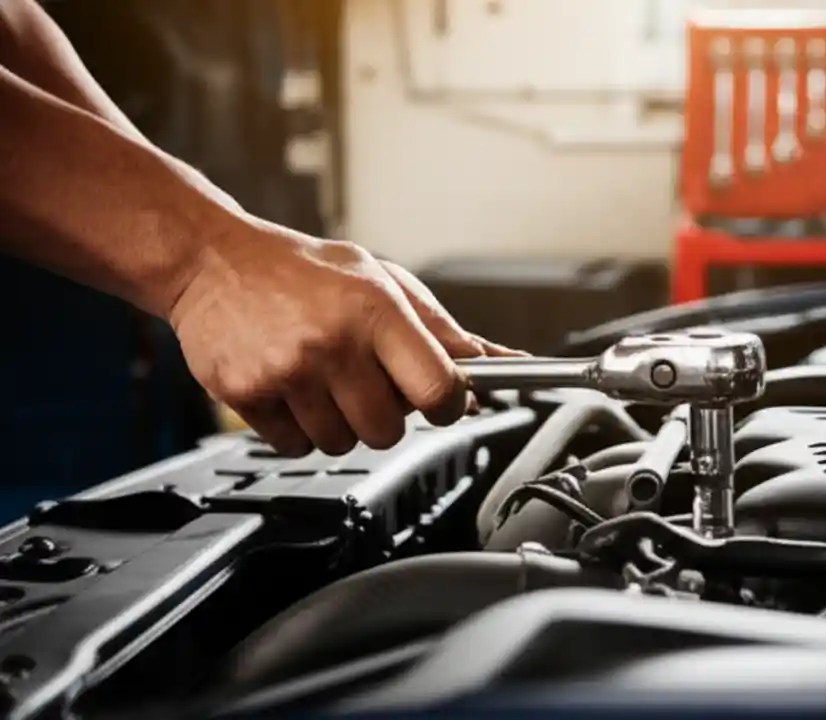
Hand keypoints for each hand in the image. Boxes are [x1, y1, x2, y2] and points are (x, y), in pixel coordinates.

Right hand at [167, 217, 520, 456]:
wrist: (212, 261)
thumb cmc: (304, 271)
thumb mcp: (381, 280)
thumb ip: (438, 329)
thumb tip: (496, 364)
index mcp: (376, 310)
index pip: (437, 388)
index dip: (447, 405)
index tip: (441, 401)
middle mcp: (333, 341)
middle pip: (389, 431)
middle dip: (384, 416)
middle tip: (364, 382)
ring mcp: (288, 371)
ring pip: (342, 443)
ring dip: (338, 423)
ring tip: (321, 379)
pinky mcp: (247, 393)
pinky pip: (296, 447)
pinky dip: (297, 429)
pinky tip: (290, 388)